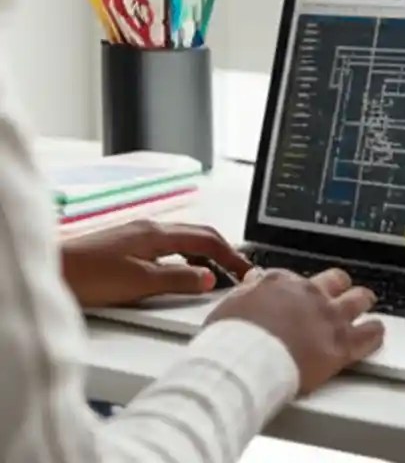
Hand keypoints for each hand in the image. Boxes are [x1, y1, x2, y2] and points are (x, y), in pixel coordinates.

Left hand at [61, 220, 252, 306]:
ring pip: (183, 242)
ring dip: (204, 257)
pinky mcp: (125, 247)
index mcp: (157, 233)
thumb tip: (209, 279)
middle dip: (223, 252)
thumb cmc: (88, 276)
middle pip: (199, 236)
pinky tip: (183, 275)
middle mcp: (149, 229)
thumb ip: (179, 280)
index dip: (231, 256)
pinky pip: (168, 249)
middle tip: (239, 271)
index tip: (246, 272)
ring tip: (216, 276)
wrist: (51, 273)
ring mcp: (136, 236)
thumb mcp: (141, 282)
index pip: (208, 240)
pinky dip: (185, 260)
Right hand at [205, 268, 384, 394]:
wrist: (245, 361)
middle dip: (339, 286)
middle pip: (336, 280)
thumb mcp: (230, 305)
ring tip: (364, 306)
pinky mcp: (342, 344)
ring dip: (362, 302)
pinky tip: (376, 333)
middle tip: (338, 295)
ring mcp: (329, 317)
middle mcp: (309, 294)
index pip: (296, 277)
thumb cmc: (232, 339)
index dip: (298, 288)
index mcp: (280, 283)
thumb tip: (252, 280)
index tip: (298, 295)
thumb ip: (247, 291)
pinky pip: (370, 333)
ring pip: (359, 299)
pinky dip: (374, 333)